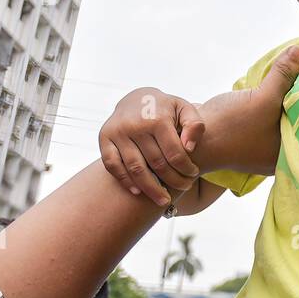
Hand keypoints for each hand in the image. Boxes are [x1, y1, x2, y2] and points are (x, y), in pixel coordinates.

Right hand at [99, 89, 205, 205]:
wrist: (136, 98)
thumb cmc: (166, 109)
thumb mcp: (184, 108)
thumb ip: (194, 124)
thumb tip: (190, 148)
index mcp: (156, 119)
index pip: (174, 153)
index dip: (186, 169)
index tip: (194, 175)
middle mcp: (134, 125)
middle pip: (156, 164)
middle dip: (173, 181)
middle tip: (184, 188)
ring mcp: (117, 133)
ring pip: (135, 169)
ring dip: (151, 189)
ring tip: (163, 200)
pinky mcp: (104, 139)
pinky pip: (113, 165)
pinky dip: (125, 181)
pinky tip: (138, 191)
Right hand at [192, 45, 298, 175]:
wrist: (186, 139)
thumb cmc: (229, 127)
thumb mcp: (263, 99)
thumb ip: (284, 76)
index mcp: (290, 152)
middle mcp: (281, 152)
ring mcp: (265, 145)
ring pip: (285, 114)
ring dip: (289, 95)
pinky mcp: (251, 135)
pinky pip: (270, 115)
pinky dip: (275, 100)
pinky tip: (278, 84)